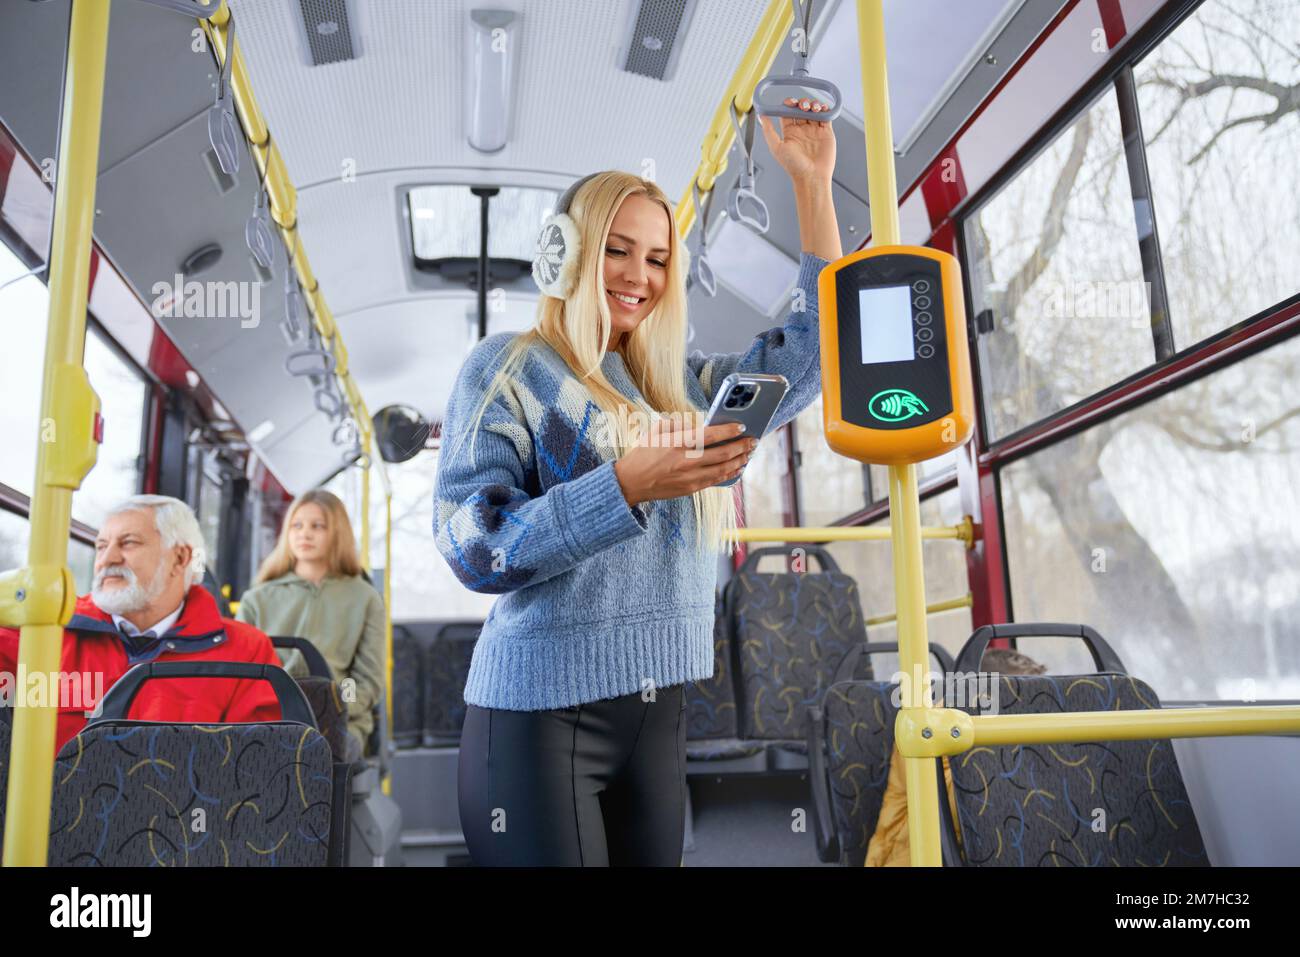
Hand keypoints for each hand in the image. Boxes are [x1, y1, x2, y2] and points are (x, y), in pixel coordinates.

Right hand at [614, 420, 756, 506]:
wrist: (631, 482)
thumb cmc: (644, 453)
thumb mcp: (657, 430)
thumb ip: (679, 424)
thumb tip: (698, 425)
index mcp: (678, 442)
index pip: (711, 435)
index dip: (729, 430)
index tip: (742, 425)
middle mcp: (686, 460)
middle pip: (723, 454)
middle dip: (741, 446)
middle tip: (753, 441)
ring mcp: (690, 477)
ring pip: (723, 469)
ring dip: (740, 460)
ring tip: (749, 453)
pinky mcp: (691, 489)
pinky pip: (716, 480)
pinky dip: (730, 474)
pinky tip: (737, 467)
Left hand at [758, 97, 836, 186]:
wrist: (812, 177)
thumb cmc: (794, 167)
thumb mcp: (776, 147)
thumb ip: (768, 131)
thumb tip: (761, 116)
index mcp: (789, 133)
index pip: (788, 113)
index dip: (789, 105)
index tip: (789, 103)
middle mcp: (802, 131)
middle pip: (801, 109)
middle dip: (801, 103)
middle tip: (802, 106)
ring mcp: (814, 131)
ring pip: (814, 111)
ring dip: (813, 105)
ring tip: (812, 108)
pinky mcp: (826, 133)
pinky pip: (826, 116)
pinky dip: (825, 109)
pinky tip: (822, 108)